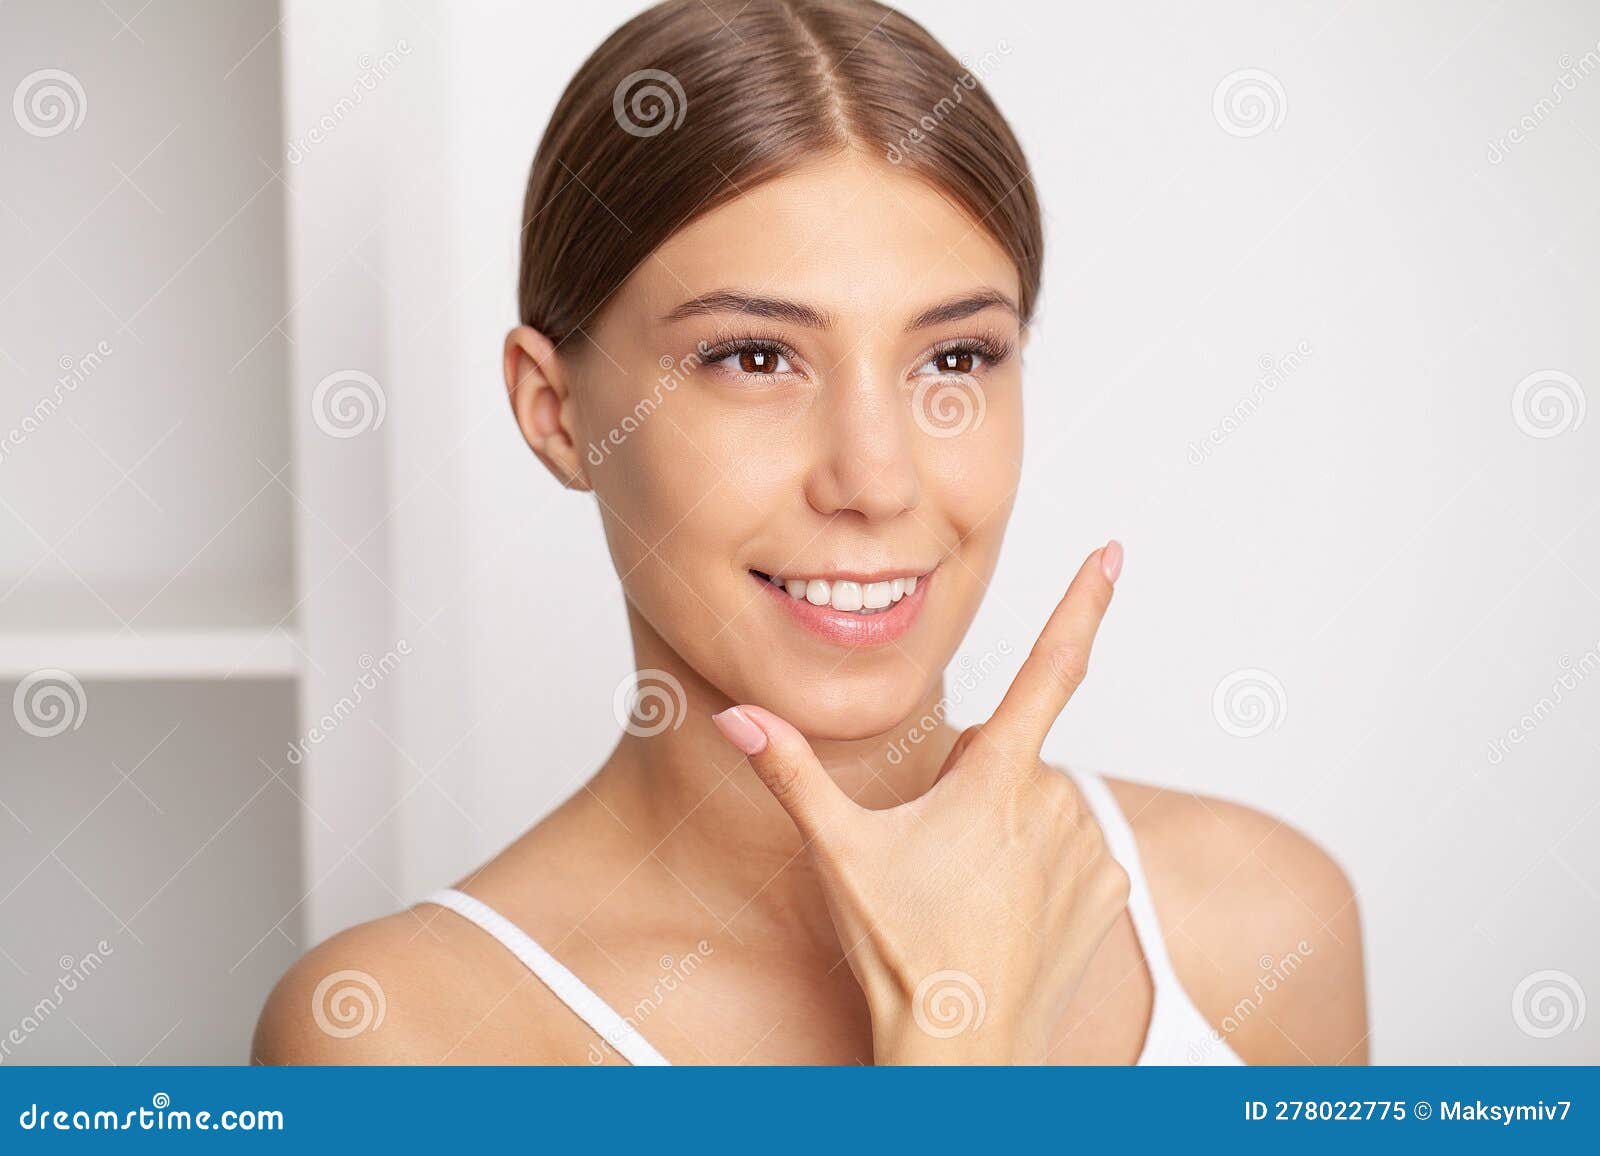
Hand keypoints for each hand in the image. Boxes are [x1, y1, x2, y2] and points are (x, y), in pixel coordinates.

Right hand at [712, 542, 1130, 1064]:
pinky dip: (1041, 869)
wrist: (965, 1055)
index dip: (1084, 602)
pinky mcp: (1109, 894)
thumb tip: (733, 714)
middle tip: (934, 851)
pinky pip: (1072, 855)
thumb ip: (789, 771)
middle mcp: (1056, 805)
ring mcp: (1088, 852)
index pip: (1050, 666)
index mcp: (997, 779)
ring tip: (965, 892)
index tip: (1113, 551)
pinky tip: (1003, 914)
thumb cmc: (902, 952)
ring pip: (1039, 809)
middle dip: (974, 785)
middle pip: (1011, 761)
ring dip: (1006, 830)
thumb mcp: (839, 852)